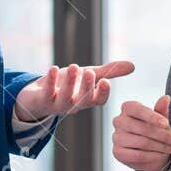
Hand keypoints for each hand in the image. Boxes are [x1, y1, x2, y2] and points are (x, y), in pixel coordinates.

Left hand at [15, 60, 134, 120]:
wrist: (38, 95)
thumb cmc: (67, 85)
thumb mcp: (89, 76)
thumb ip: (109, 72)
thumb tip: (133, 65)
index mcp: (86, 99)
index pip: (98, 100)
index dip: (102, 93)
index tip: (106, 81)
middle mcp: (74, 104)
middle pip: (83, 100)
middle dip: (87, 87)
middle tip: (90, 73)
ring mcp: (57, 104)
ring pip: (66, 98)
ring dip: (70, 83)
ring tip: (74, 67)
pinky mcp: (42, 101)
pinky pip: (47, 93)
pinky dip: (50, 81)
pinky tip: (53, 68)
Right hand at [112, 95, 170, 170]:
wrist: (148, 153)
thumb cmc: (154, 132)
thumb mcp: (160, 120)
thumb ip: (161, 110)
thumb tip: (166, 98)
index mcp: (127, 108)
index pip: (138, 110)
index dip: (152, 117)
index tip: (166, 123)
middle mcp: (119, 121)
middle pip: (142, 128)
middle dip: (164, 135)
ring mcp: (116, 137)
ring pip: (142, 142)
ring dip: (161, 146)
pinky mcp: (118, 152)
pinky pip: (138, 155)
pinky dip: (153, 156)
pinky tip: (162, 155)